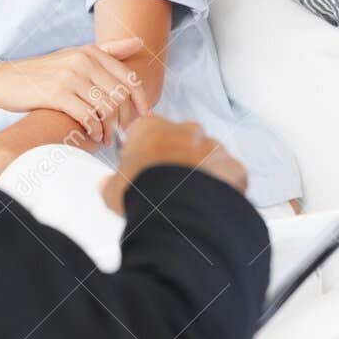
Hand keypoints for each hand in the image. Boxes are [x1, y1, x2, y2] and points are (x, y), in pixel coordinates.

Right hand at [0, 37, 149, 144]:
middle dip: (124, 118)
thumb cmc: (44, 72)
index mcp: (90, 52)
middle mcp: (82, 61)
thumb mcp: (75, 55)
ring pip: (105, 107)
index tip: (145, 115)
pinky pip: (87, 116)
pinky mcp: (57, 94)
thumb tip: (139, 42)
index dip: (141, 98)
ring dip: (110, 128)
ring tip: (107, 138)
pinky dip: (94, 130)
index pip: (128, 76)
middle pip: (119, 94)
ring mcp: (70, 77)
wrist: (6, 80)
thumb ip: (108, 50)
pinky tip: (94, 136)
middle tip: (122, 132)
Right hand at [99, 115, 247, 214]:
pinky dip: (223, 187)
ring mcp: (212, 147)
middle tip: (166, 186)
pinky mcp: (232, 166)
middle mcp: (185, 131)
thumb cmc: (144, 192)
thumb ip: (111, 183)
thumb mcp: (113, 190)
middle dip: (176, 159)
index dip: (144, 152)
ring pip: (207, 157)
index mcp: (151, 128)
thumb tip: (106, 186)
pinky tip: (210, 204)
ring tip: (189, 200)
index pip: (147, 132)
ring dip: (200, 173)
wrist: (177, 210)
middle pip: (180, 141)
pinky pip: (229, 175)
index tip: (142, 168)